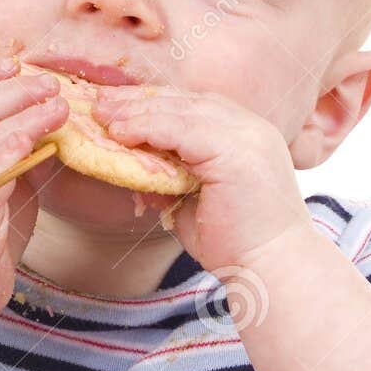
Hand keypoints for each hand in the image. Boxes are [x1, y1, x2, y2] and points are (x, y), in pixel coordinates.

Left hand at [91, 85, 310, 277]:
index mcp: (246, 136)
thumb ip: (170, 183)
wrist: (271, 270)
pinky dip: (148, 128)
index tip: (117, 108)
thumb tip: (135, 173)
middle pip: (186, 101)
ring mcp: (247, 136)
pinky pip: (182, 129)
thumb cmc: (236, 246)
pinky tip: (121, 133)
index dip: (153, 104)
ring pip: (181, 110)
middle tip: (99, 103)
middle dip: (139, 100)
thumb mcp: (193, 205)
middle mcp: (250, 128)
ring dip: (137, 111)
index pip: (194, 107)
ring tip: (102, 115)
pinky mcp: (237, 151)